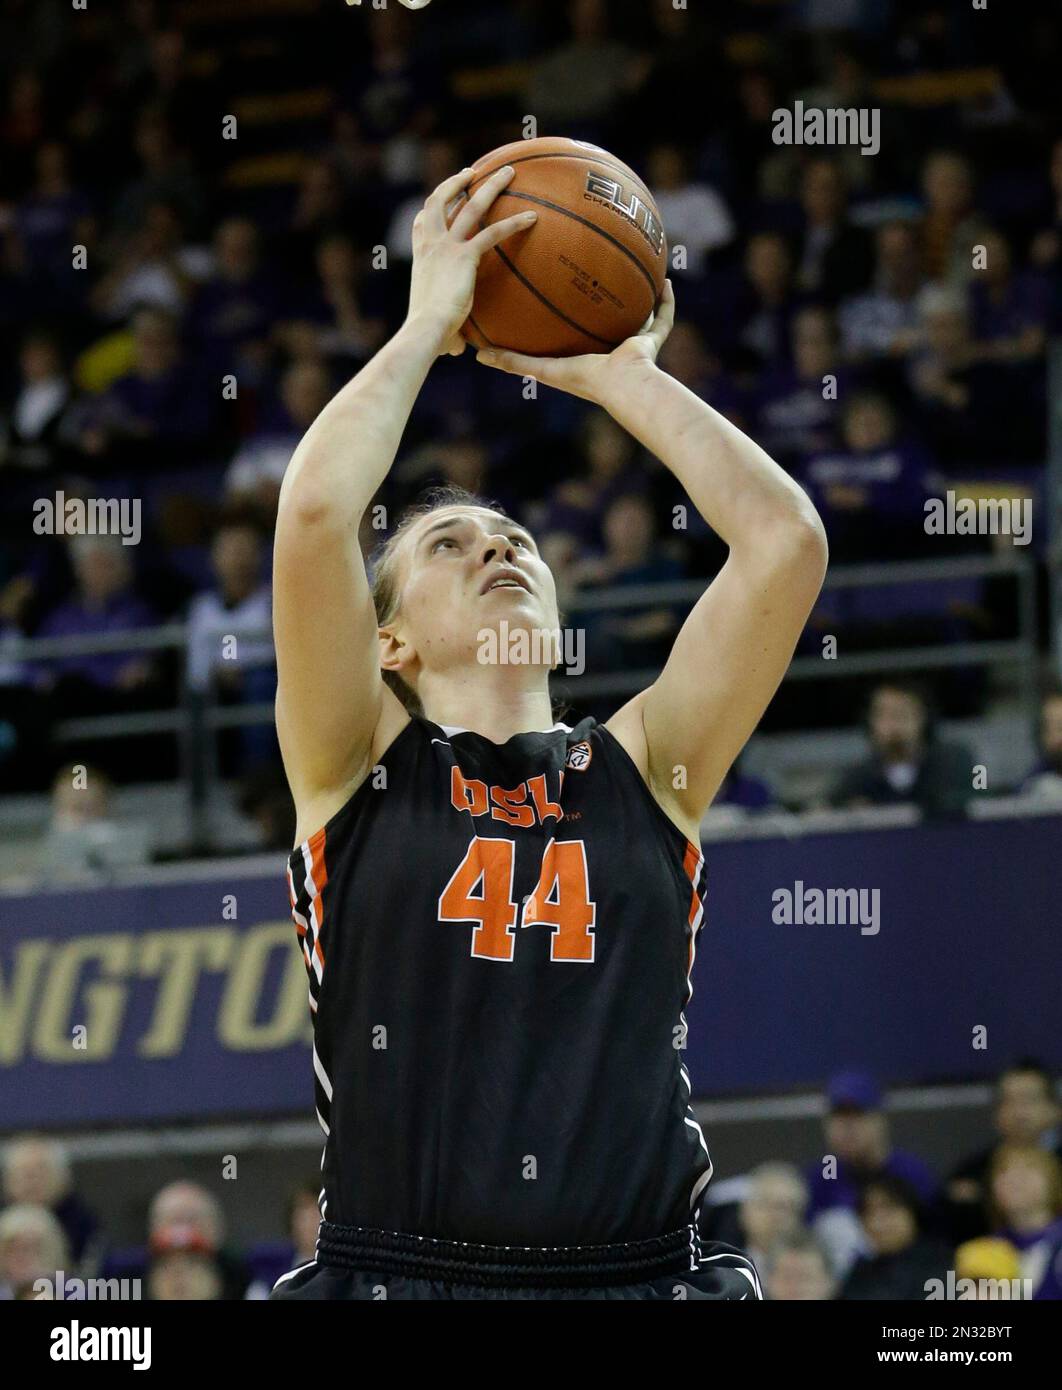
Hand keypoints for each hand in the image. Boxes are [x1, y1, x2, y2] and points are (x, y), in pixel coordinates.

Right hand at [405, 164, 537, 356]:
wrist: (426, 331)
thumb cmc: (429, 336)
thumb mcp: (437, 324)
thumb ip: (449, 333)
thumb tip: (455, 350)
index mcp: (421, 257)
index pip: (422, 221)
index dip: (432, 206)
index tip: (444, 194)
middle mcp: (431, 244)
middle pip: (440, 200)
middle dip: (456, 181)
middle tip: (472, 171)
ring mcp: (447, 246)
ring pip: (469, 205)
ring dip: (490, 185)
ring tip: (509, 171)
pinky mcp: (465, 255)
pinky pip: (494, 233)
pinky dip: (514, 223)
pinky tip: (533, 218)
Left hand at [474, 279, 675, 403]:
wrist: (622, 386)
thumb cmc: (582, 379)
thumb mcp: (541, 368)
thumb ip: (512, 361)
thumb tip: (478, 355)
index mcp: (585, 357)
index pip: (574, 335)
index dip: (567, 319)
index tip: (558, 294)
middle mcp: (611, 350)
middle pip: (608, 322)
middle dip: (605, 303)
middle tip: (597, 272)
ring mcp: (635, 346)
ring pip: (640, 317)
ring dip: (639, 297)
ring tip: (637, 269)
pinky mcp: (653, 341)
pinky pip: (663, 317)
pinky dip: (666, 301)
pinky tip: (665, 279)